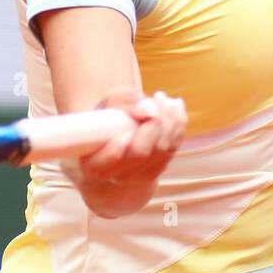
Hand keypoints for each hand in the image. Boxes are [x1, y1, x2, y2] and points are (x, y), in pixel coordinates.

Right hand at [59, 88, 187, 218]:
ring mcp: (139, 176)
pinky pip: (174, 147)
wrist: (117, 129)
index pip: (107, 162)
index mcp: (93, 164)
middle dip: (153, 122)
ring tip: (162, 96)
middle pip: (140, 153)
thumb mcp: (110, 103)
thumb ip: (124, 105)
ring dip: (169, 118)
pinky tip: (174, 106)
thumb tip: (149, 111)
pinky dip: (178, 123)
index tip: (123, 129)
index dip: (116, 148)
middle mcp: (116, 175)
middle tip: (155, 96)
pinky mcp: (157, 170)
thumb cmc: (109, 115)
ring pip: (162, 150)